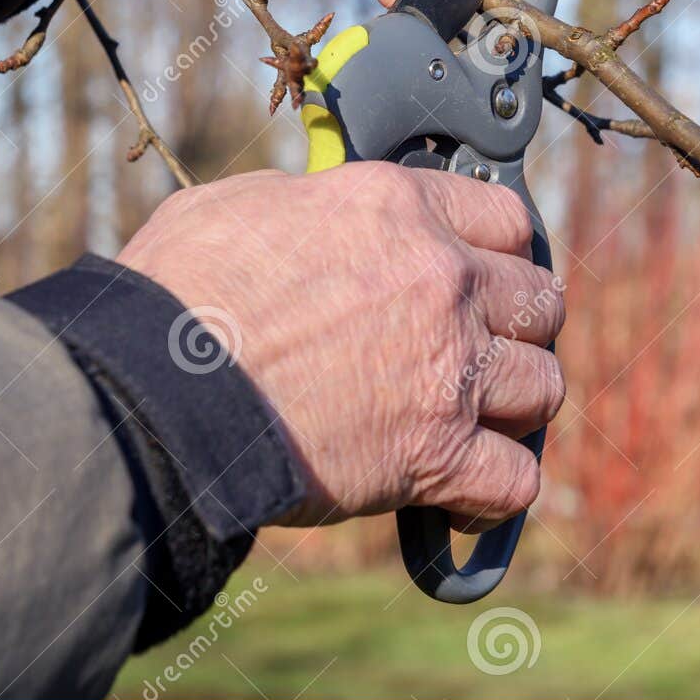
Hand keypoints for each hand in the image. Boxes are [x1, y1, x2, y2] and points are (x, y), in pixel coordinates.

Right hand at [116, 164, 565, 528]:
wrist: (155, 393)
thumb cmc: (174, 295)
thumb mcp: (237, 205)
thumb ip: (306, 204)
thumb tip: (315, 215)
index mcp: (395, 208)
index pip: (504, 217)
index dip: (499, 249)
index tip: (486, 272)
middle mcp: (442, 281)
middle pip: (540, 302)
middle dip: (517, 327)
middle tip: (481, 348)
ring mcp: (449, 370)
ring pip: (543, 387)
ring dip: (514, 406)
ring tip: (478, 421)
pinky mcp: (437, 455)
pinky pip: (517, 481)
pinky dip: (496, 493)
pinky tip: (465, 495)